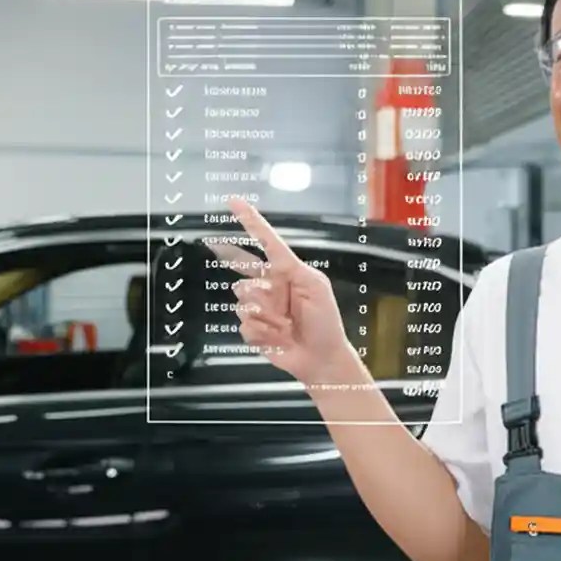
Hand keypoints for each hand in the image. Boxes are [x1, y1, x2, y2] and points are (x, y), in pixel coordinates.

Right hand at [211, 197, 357, 384]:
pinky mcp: (253, 329)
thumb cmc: (325, 322)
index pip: (266, 241)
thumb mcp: (316, 287)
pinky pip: (244, 325)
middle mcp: (270, 286)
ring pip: (242, 301)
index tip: (235, 201)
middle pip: (245, 276)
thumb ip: (292, 269)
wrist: (320, 359)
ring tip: (285, 326)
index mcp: (287, 271)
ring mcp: (260, 307)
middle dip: (261, 294)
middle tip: (284, 309)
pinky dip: (261, 333)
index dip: (250, 221)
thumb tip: (269, 265)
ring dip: (265, 316)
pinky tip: (277, 338)